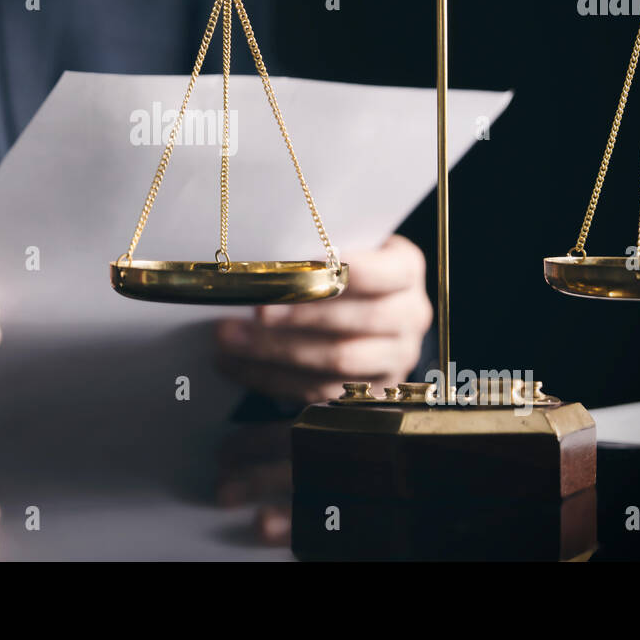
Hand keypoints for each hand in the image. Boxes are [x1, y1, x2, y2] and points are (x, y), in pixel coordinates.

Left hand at [214, 234, 431, 403]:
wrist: (366, 305)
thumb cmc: (339, 268)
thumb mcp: (337, 247)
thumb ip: (311, 255)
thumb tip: (253, 263)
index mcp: (405, 267)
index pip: (371, 273)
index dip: (325, 276)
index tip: (281, 275)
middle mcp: (410, 314)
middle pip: (355, 320)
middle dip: (298, 317)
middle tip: (252, 312)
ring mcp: (396, 357)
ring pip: (338, 362)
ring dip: (276, 352)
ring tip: (229, 339)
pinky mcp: (371, 391)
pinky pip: (320, 392)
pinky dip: (271, 378)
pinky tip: (236, 365)